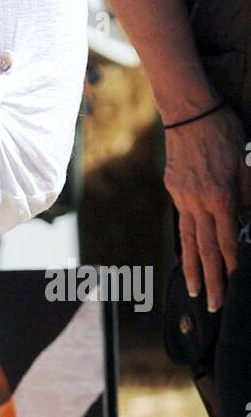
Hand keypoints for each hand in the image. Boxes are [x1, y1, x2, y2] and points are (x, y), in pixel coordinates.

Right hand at [164, 104, 250, 311]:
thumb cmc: (224, 131)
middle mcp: (197, 202)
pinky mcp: (174, 187)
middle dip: (211, 280)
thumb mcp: (247, 162)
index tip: (234, 287)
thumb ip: (248, 196)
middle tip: (214, 306)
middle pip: (204, 248)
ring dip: (192, 269)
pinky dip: (186, 242)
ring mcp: (182, 196)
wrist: (189, 111)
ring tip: (195, 291)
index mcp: (219, 196)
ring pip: (188, 239)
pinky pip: (182, 221)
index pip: (227, 241)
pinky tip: (189, 254)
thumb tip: (248, 225)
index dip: (231, 267)